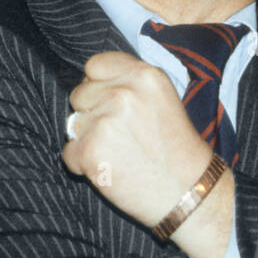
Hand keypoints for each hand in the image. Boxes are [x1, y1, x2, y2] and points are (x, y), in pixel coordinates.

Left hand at [62, 52, 213, 228]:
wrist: (189, 192)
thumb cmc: (176, 149)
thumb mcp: (162, 98)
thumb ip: (129, 84)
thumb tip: (89, 83)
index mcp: (144, 75)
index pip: (95, 65)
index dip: (98, 85)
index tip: (109, 103)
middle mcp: (124, 93)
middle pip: (80, 94)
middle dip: (92, 114)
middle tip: (120, 135)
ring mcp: (106, 121)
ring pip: (73, 124)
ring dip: (88, 140)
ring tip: (119, 154)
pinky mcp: (91, 150)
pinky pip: (69, 152)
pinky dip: (83, 165)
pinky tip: (111, 170)